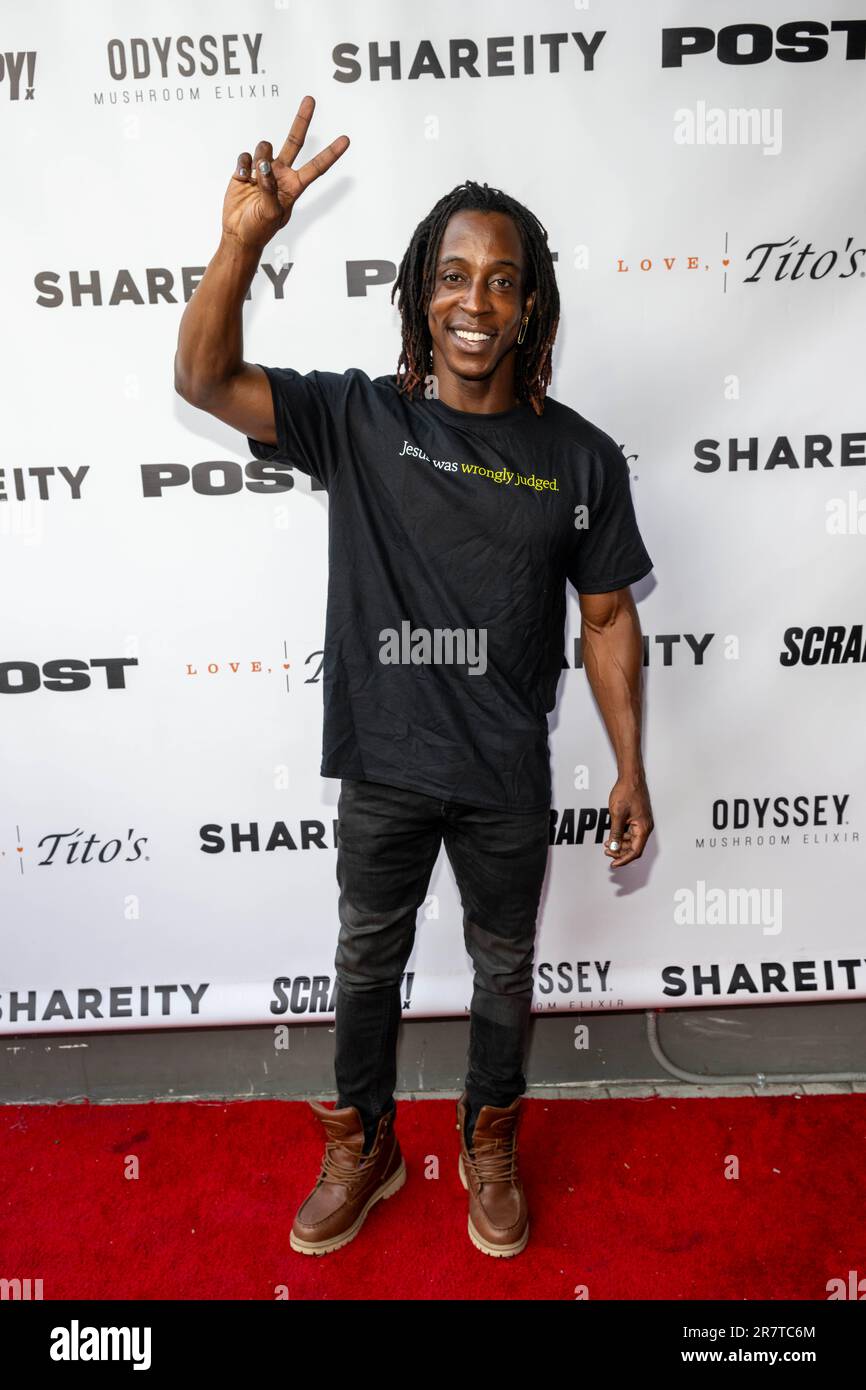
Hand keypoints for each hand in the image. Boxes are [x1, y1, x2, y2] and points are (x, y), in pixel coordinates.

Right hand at [222, 94, 349, 251]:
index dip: (331, 154)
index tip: (346, 140)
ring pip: (264, 147)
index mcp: (294, 186)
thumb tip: (264, 166)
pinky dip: (243, 165)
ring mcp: (262, 170)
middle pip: (294, 142)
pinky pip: (244, 156)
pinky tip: (242, 178)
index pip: (316, 167)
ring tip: (255, 174)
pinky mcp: (244, 170)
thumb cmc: (260, 228)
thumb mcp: (271, 213)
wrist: (238, 233)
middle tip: (310, 99)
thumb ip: (270, 189)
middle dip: (302, 120)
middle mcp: (281, 174)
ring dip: (260, 156)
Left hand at [603, 774, 653, 868]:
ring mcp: (642, 822)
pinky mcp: (637, 818)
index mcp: (643, 828)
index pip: (635, 851)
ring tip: (607, 845)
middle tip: (607, 853)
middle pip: (634, 847)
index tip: (614, 864)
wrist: (631, 777)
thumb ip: (615, 833)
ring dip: (619, 844)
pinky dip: (621, 836)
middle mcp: (645, 827)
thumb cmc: (627, 792)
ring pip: (631, 840)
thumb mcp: (617, 815)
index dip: (624, 859)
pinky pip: (630, 832)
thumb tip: (613, 848)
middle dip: (620, 852)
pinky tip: (612, 836)